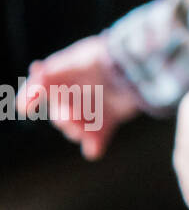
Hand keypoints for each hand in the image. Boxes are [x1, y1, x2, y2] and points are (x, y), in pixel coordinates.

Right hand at [22, 35, 141, 158]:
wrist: (141, 65)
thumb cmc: (105, 59)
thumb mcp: (73, 63)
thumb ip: (47, 79)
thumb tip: (26, 97)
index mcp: (65, 76)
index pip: (41, 90)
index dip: (32, 97)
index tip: (26, 106)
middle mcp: (78, 93)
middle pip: (61, 115)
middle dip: (64, 118)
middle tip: (72, 116)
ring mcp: (95, 107)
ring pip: (77, 129)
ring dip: (79, 131)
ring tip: (86, 130)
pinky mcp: (111, 118)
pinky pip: (97, 138)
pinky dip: (94, 146)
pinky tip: (94, 150)